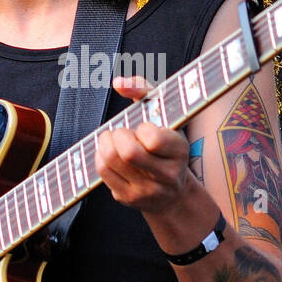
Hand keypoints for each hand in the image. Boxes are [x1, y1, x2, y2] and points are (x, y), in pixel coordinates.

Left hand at [95, 75, 190, 214]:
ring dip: (105, 143)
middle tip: (122, 132)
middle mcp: (167, 175)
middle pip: (127, 153)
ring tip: (114, 140)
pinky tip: (110, 153)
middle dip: (118, 135)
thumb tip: (118, 82)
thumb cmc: (165, 144)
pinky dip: (100, 156)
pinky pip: (102, 171)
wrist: (173, 193)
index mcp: (180, 151)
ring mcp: (147, 190)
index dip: (142, 129)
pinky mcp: (128, 198)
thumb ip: (144, 89)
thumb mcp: (163, 115)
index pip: (153, 139)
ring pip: (110, 160)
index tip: (145, 128)